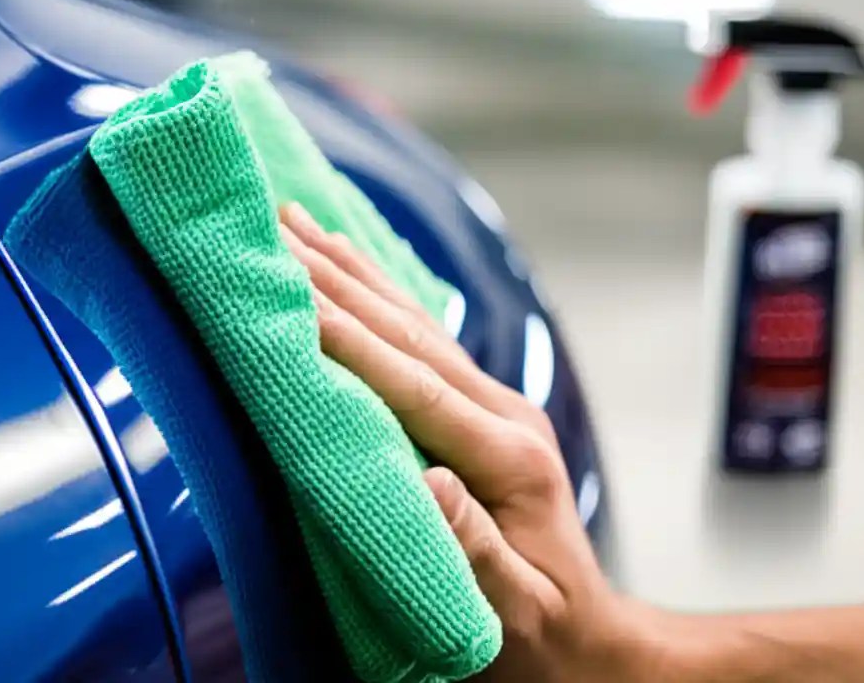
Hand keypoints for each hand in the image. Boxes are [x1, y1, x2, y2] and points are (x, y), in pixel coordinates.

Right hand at [279, 203, 657, 681]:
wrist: (588, 645)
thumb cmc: (541, 644)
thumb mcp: (510, 615)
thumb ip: (474, 551)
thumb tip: (429, 480)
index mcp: (509, 459)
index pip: (414, 387)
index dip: (348, 340)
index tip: (289, 293)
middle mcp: (504, 416)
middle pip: (407, 334)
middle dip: (336, 279)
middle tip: (274, 228)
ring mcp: (496, 408)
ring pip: (412, 324)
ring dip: (352, 272)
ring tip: (297, 224)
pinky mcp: (482, 412)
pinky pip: (421, 341)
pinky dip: (378, 297)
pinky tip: (350, 266)